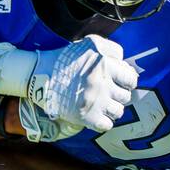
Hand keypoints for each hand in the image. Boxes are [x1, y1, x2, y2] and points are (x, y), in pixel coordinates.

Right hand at [0, 35, 137, 135]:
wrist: (39, 76)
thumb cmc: (64, 59)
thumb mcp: (89, 44)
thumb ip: (112, 50)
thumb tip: (125, 64)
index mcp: (104, 64)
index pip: (130, 77)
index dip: (125, 80)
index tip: (117, 81)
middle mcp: (102, 83)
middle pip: (126, 95)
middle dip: (118, 95)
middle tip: (106, 93)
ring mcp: (95, 102)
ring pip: (118, 111)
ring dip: (112, 109)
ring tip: (102, 105)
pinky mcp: (87, 117)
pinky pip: (106, 125)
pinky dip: (102, 122)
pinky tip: (95, 115)